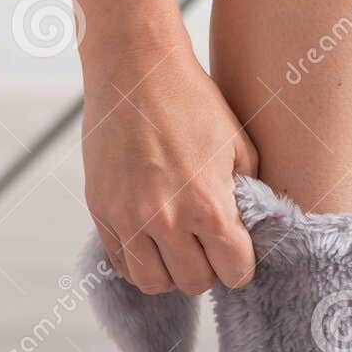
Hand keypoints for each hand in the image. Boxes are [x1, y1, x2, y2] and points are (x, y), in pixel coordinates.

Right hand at [82, 44, 257, 294]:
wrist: (135, 68)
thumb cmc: (191, 101)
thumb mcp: (238, 146)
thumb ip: (248, 196)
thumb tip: (250, 232)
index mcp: (208, 206)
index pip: (235, 272)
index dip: (241, 266)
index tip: (237, 254)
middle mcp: (167, 220)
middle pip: (194, 283)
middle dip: (206, 269)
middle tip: (206, 246)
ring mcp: (128, 218)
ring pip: (154, 283)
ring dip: (169, 271)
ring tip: (176, 246)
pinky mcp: (101, 211)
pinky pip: (121, 262)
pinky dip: (138, 259)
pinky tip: (149, 238)